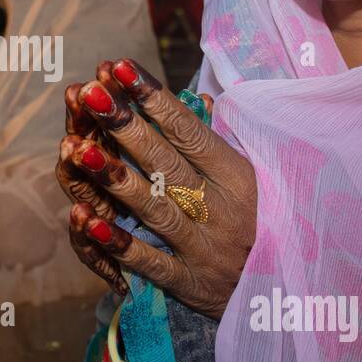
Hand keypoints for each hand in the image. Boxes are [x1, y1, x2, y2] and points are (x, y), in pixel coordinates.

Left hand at [56, 59, 256, 318]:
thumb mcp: (252, 178)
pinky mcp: (189, 283)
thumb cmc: (261, 223)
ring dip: (113, 178)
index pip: (190, 131)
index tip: (119, 66)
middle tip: (90, 94)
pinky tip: (84, 220)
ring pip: (154, 207)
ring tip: (76, 149)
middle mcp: (221, 208)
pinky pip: (150, 262)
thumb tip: (196, 100)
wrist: (284, 295)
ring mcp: (205, 247)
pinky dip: (117, 243)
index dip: (153, 98)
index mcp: (238, 174)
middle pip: (166, 162)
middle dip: (125, 126)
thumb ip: (218, 141)